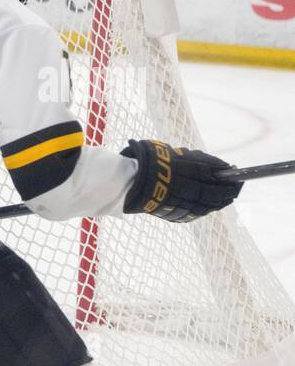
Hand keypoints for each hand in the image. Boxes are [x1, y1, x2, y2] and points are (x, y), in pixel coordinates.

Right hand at [121, 139, 240, 221]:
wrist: (128, 182)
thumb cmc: (150, 162)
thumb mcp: (172, 153)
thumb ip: (197, 159)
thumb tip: (224, 167)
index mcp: (178, 168)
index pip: (208, 170)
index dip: (223, 172)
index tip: (235, 170)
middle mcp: (178, 185)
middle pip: (210, 189)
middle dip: (227, 189)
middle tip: (238, 186)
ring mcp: (175, 200)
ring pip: (205, 203)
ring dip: (221, 200)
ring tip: (230, 197)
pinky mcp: (173, 212)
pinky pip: (195, 212)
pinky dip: (207, 209)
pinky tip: (215, 206)